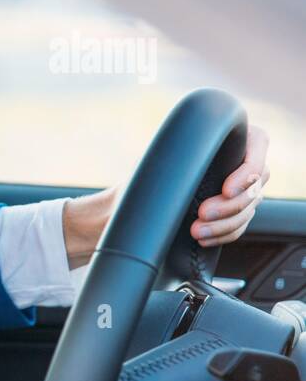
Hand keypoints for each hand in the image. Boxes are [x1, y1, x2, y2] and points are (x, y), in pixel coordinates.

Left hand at [64, 123, 269, 266]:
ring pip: (248, 209)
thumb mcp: (156, 161)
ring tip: (196, 231)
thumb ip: (179, 152)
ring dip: (225, 224)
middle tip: (201, 213)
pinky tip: (203, 238)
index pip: (257, 144)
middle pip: (256, 184)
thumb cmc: (138, 181)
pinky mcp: (228, 216)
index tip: (226, 189)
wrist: (123, 211)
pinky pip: (239, 227)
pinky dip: (223, 235)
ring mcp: (234, 192)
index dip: (249, 168)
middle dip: (231, 204)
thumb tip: (185, 152)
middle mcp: (233, 164)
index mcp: (222, 141)